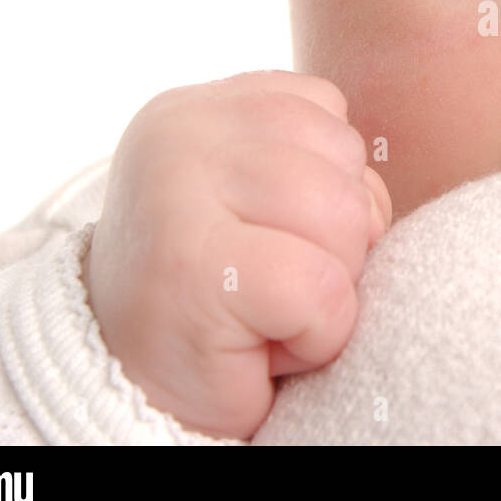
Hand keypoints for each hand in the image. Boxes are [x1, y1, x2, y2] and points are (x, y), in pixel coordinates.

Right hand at [81, 69, 389, 438]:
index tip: (270, 237)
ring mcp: (178, 192)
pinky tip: (262, 347)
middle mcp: (179, 132)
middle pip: (344, 157)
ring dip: (330, 287)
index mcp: (197, 109)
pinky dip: (317, 335)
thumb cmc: (216, 302)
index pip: (324, 106)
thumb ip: (318, 167)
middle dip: (339, 240)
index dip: (332, 183)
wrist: (128, 394)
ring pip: (343, 215)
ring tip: (265, 314)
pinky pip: (322, 287)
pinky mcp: (192, 266)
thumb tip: (372, 201)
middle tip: (267, 289)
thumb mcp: (265, 204)